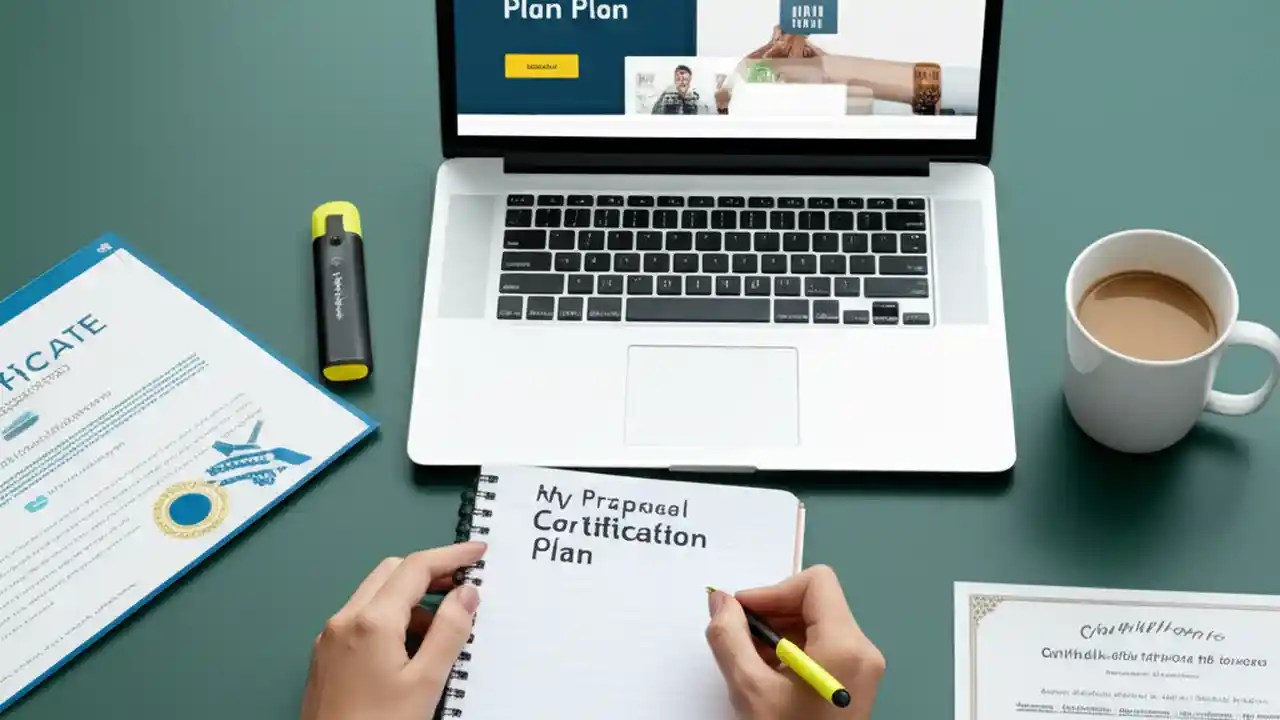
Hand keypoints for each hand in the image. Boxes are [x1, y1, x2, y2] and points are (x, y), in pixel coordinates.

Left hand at [301, 542, 485, 719]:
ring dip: (411, 600)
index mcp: (370, 621)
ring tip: (441, 633)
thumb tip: (466, 594)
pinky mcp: (326, 656)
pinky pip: (362, 620)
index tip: (478, 552)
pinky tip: (410, 650)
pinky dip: (391, 620)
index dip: (451, 555)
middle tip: (464, 588)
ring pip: (375, 595)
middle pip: (391, 572)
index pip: (415, 567)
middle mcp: (344, 620)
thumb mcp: (426, 682)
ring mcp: (330, 638)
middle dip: (429, 574)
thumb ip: (450, 632)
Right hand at [705, 566, 884, 719]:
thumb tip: (721, 599)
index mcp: (846, 644)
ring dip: (778, 633)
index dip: (773, 590)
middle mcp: (863, 650)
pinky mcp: (855, 683)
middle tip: (739, 637)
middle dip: (772, 613)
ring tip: (751, 660)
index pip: (815, 582)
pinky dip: (792, 651)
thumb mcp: (749, 688)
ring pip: (817, 624)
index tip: (742, 613)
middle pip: (816, 601)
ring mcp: (863, 668)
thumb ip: (729, 636)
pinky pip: (823, 647)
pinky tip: (768, 676)